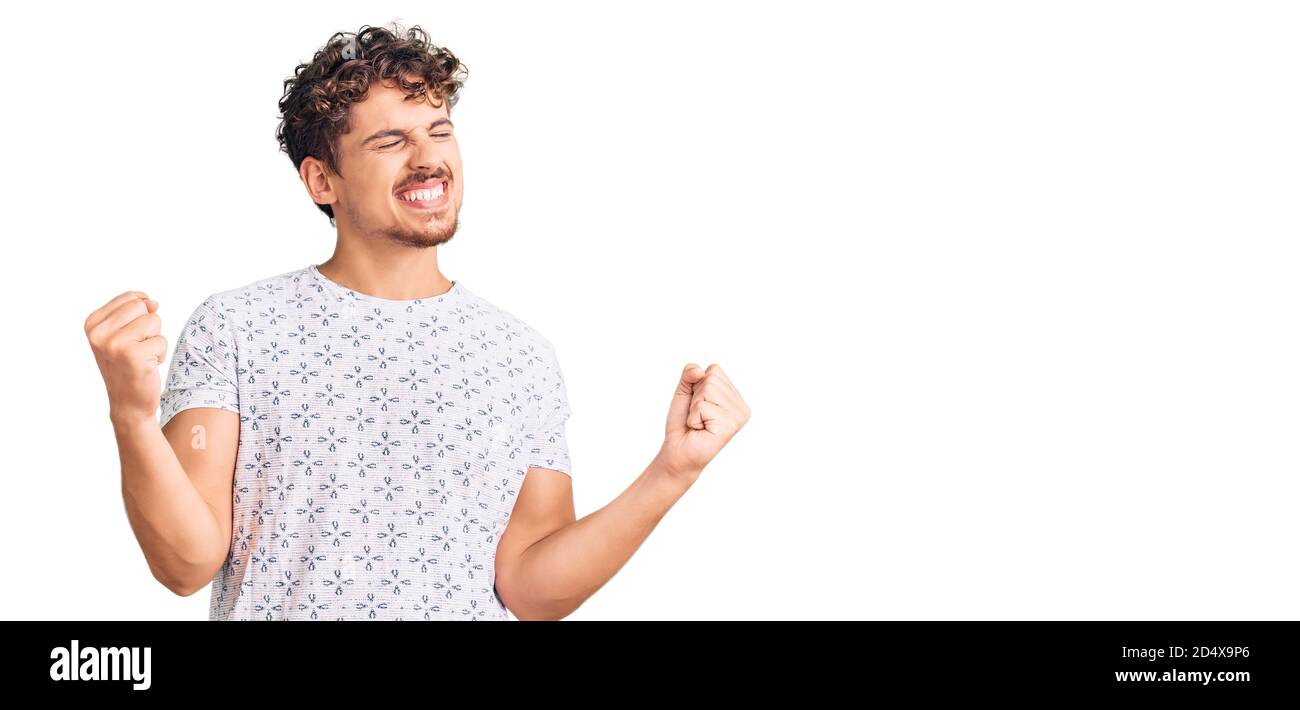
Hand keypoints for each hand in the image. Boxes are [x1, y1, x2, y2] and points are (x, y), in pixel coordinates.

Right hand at [85, 291, 167, 424]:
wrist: (128, 402)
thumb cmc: (128, 365)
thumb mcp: (123, 332)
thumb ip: (135, 310)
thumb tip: (153, 302)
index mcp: (92, 323)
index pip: (131, 297)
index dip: (140, 315)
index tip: (130, 337)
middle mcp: (98, 332)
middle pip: (142, 306)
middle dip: (148, 327)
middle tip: (136, 348)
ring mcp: (113, 344)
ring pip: (154, 320)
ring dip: (155, 340)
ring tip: (142, 356)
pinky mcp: (132, 356)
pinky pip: (162, 340)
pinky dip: (160, 354)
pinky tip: (146, 367)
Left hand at [657, 363, 750, 481]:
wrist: (677, 451)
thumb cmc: (683, 423)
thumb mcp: (684, 391)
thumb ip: (690, 374)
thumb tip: (699, 370)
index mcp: (734, 396)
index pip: (714, 370)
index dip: (697, 385)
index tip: (698, 405)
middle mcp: (741, 406)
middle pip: (711, 378)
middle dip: (695, 396)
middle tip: (698, 416)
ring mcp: (738, 416)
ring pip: (708, 389)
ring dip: (695, 407)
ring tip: (699, 422)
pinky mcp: (730, 426)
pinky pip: (703, 406)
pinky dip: (694, 418)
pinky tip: (700, 430)